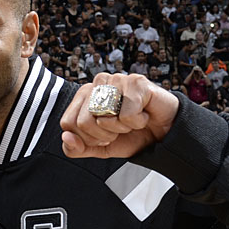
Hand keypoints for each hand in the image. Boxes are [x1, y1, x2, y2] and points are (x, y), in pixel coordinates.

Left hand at [60, 73, 179, 158]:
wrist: (163, 133)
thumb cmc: (130, 135)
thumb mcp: (99, 148)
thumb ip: (76, 148)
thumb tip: (66, 137)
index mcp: (83, 95)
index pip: (68, 123)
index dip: (86, 139)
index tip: (103, 137)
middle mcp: (97, 83)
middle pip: (83, 122)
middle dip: (104, 136)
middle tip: (120, 129)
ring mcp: (116, 80)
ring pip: (104, 118)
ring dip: (121, 129)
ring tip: (132, 120)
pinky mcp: (136, 82)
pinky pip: (127, 115)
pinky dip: (138, 122)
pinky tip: (144, 114)